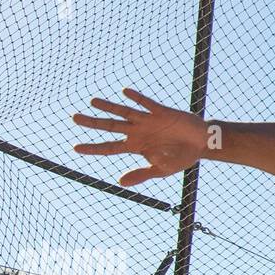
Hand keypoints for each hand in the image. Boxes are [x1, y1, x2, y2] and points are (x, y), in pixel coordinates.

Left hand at [72, 88, 209, 185]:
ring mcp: (148, 121)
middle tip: (74, 118)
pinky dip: (136, 98)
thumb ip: (141, 175)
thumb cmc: (181, 158)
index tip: (75, 148)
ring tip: (93, 102)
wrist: (201, 144)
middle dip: (93, 123)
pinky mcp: (160, 112)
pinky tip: (125, 93)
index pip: (110, 147)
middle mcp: (138, 132)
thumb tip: (119, 182)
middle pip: (110, 126)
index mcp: (136, 146)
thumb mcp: (161, 170)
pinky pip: (146, 104)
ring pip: (123, 112)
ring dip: (109, 107)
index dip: (93, 148)